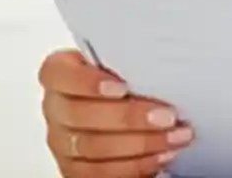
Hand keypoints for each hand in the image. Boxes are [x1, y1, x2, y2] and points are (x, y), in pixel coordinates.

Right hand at [38, 49, 194, 176]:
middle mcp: (57, 109)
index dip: (87, 81)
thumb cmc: (127, 83)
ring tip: (175, 136)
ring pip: (94, 147)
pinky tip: (161, 155)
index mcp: (61, 75)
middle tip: (167, 116)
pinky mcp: (75, 169)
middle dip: (129, 117)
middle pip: (80, 115)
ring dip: (142, 143)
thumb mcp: (126, 66)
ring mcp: (63, 142)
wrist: (128, 115)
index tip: (122, 87)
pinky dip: (136, 165)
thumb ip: (131, 65)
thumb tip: (161, 64)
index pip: (58, 73)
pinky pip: (101, 172)